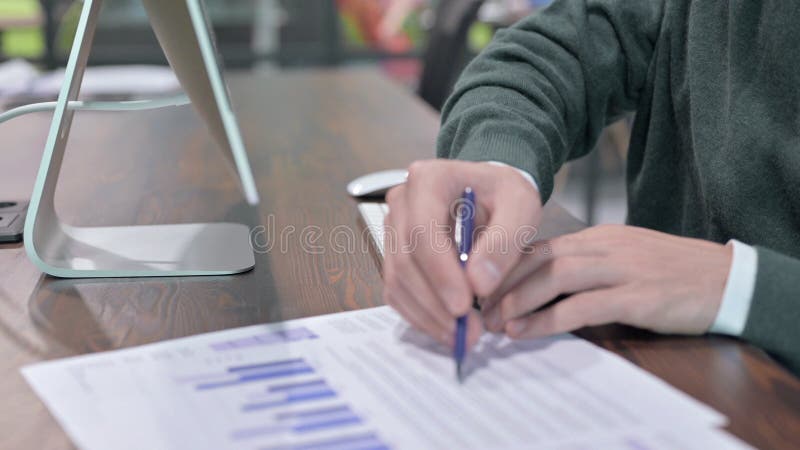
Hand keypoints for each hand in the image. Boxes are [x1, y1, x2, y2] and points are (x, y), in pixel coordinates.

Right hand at [382, 160, 541, 346]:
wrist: (490, 193)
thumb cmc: (504, 195)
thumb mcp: (521, 206)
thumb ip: (505, 240)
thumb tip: (479, 284)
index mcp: (428, 179)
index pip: (422, 229)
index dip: (439, 272)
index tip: (463, 306)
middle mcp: (402, 202)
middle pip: (405, 260)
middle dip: (435, 302)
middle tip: (468, 332)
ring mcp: (393, 229)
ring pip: (397, 280)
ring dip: (427, 315)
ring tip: (462, 337)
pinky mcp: (394, 254)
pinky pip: (397, 291)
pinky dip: (420, 315)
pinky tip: (446, 328)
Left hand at [480, 225, 732, 337]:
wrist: (726, 277)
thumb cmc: (670, 272)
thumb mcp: (622, 257)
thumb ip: (585, 265)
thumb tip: (539, 284)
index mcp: (598, 236)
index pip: (539, 246)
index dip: (505, 266)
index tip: (481, 287)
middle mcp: (604, 245)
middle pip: (539, 258)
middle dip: (502, 284)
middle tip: (478, 309)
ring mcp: (621, 268)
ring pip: (555, 277)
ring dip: (518, 300)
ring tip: (495, 322)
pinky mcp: (637, 295)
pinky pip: (582, 306)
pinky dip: (548, 319)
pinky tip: (527, 331)